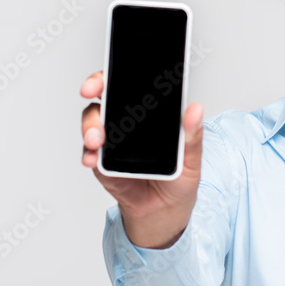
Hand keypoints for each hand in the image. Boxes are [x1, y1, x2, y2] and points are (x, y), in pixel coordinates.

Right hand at [81, 70, 205, 247]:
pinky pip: (90, 154)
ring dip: (90, 126)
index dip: (114, 74)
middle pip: (103, 97)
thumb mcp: (192, 159)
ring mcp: (111, 142)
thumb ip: (192, 136)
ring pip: (92, 123)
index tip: (106, 75)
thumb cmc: (179, 180)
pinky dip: (88, 154)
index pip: (128, 85)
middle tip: (90, 92)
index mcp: (147, 115)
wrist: (166, 211)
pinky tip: (93, 159)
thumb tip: (196, 109)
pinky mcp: (102, 164)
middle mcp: (125, 123)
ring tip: (96, 138)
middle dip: (92, 89)